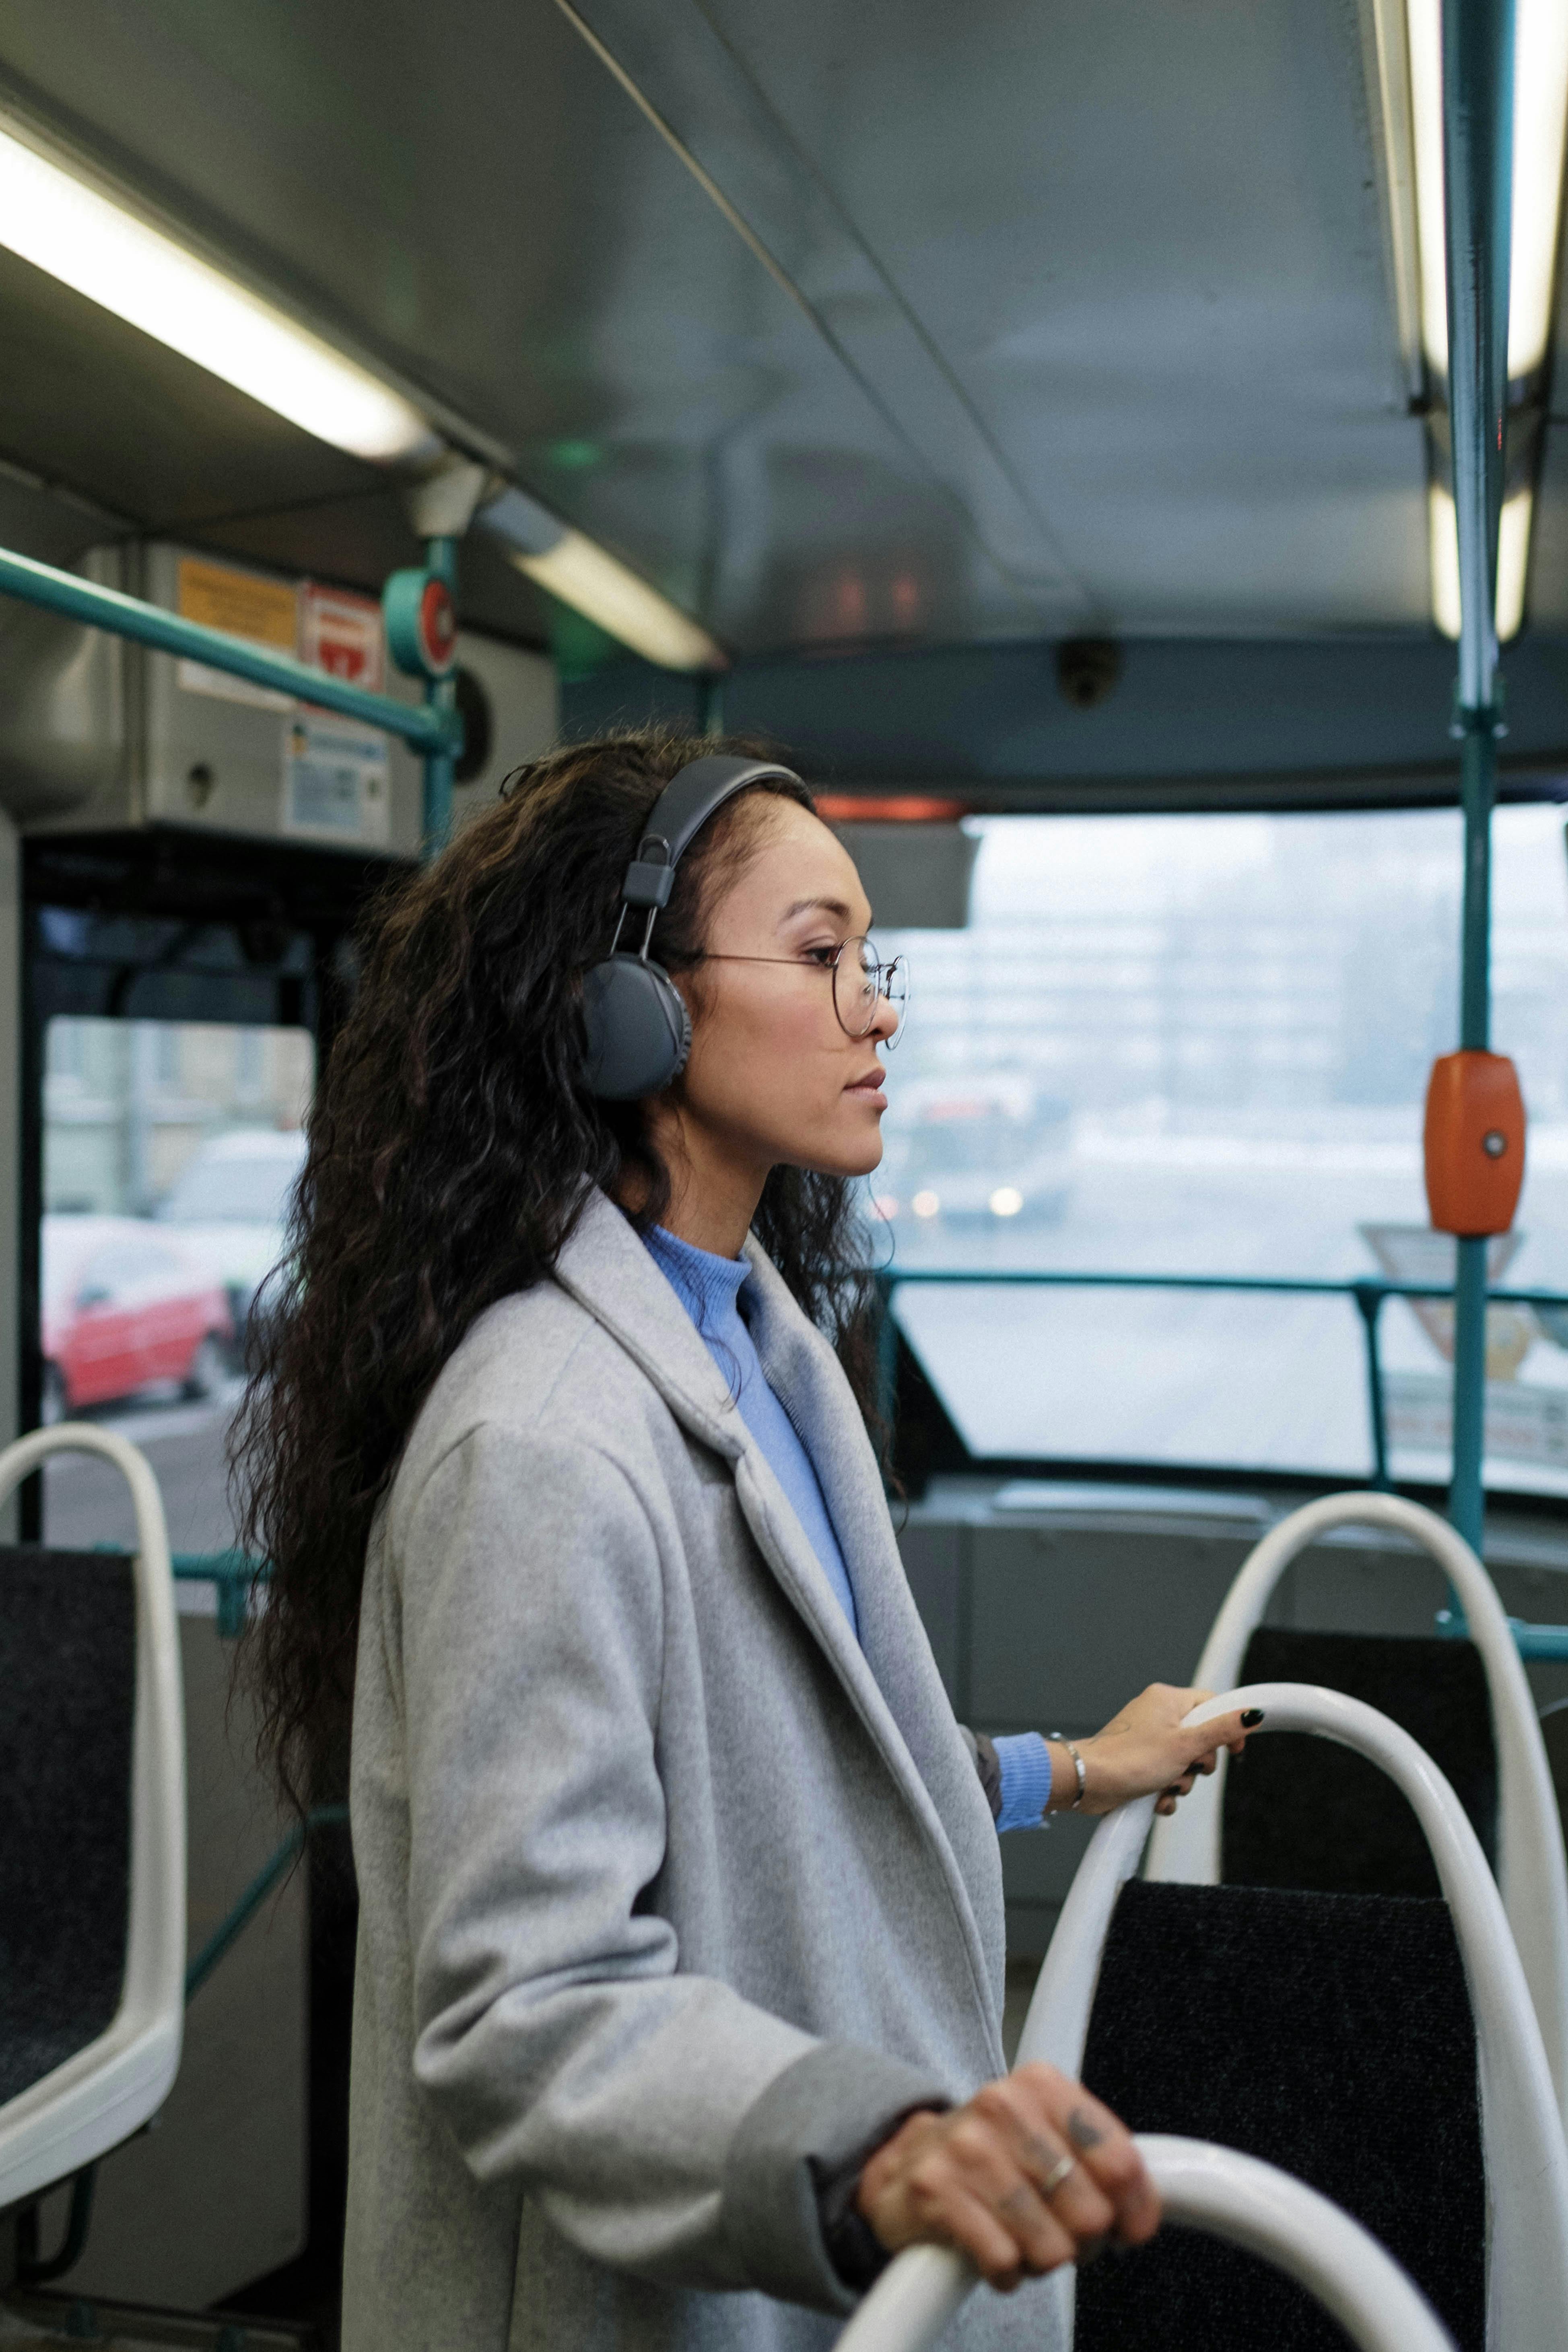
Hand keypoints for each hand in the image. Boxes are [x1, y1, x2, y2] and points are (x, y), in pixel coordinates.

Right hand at [855, 2063, 1158, 2290]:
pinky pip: (1004, 2263)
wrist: (904, 2164)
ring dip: (1043, 2260)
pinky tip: (993, 2251)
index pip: (1119, 2160)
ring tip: (1023, 2239)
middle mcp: (1002, 2106)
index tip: (1127, 2228)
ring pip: (1051, 2247)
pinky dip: (1006, 2273)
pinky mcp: (935, 2191)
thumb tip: (1141, 2218)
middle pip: (1091, 2212)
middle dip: (1084, 2241)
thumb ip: (1102, 2164)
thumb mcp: (1048, 2136)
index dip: (1134, 2210)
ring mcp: (966, 2147)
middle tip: (1059, 2231)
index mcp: (1041, 2085)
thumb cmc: (992, 2155)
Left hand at [1056, 1685, 1260, 1816]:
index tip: (1235, 1749)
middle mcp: (1156, 1715)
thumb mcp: (1186, 1745)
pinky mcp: (1139, 1762)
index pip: (1211, 1704)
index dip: (1227, 1726)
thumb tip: (1251, 1714)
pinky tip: (1156, 1800)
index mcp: (1167, 1699)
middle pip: (1200, 1738)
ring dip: (1181, 1782)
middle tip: (1187, 1768)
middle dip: (1198, 1764)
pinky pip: (1166, 1776)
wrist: (1089, 1782)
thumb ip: (1221, 1730)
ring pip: (1184, 1762)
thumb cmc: (1131, 1758)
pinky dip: (1165, 1791)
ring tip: (1165, 1786)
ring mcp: (1147, 1739)